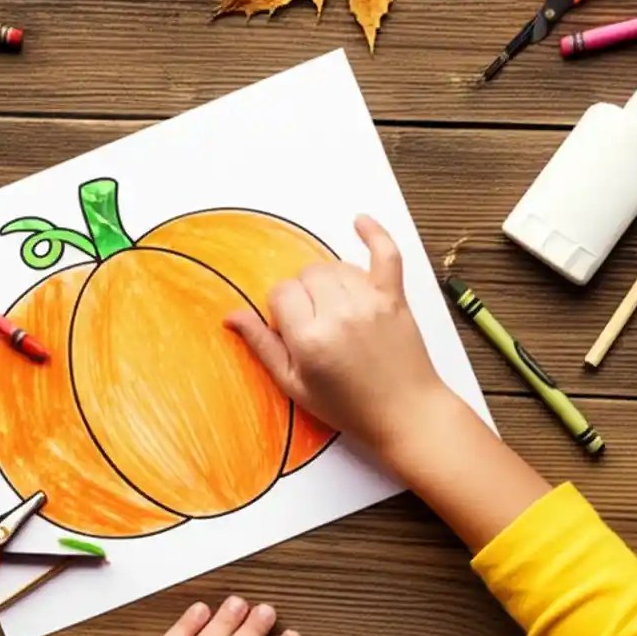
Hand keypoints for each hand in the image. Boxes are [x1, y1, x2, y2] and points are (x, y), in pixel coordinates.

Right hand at [225, 215, 449, 449]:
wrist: (405, 414)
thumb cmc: (348, 406)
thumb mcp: (294, 385)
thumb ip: (262, 345)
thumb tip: (230, 315)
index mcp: (310, 337)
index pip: (280, 293)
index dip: (281, 309)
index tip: (292, 330)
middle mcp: (339, 313)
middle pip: (306, 275)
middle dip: (303, 294)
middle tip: (314, 323)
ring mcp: (370, 301)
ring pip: (335, 266)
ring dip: (329, 280)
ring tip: (335, 308)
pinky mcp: (395, 297)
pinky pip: (386, 253)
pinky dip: (374, 234)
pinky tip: (359, 221)